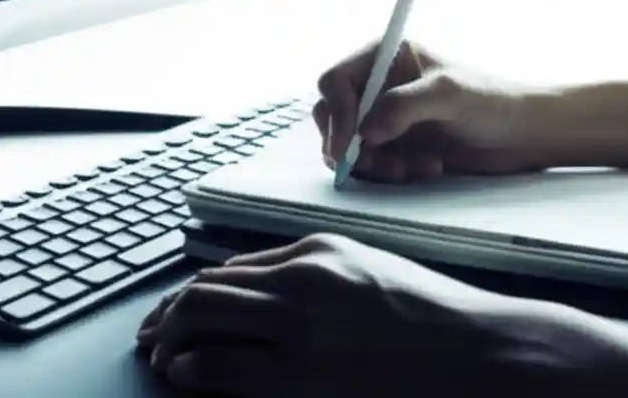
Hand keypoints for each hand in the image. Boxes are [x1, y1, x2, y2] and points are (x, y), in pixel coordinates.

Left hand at [135, 234, 627, 397]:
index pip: (230, 270)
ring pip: (204, 321)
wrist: (478, 355)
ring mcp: (301, 328)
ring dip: (169, 339)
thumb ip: (312, 272)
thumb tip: (252, 286)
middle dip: (167, 315)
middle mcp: (301, 280)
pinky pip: (224, 368)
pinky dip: (191, 369)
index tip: (174, 313)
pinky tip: (181, 376)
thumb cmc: (429, 316)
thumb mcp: (367, 269)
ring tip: (157, 357)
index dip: (191, 295)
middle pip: (206, 291)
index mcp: (316, 251)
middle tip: (149, 337)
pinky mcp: (303, 377)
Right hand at [314, 40, 532, 181]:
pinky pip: (369, 165)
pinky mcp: (393, 146)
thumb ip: (404, 106)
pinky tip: (428, 168)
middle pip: (332, 116)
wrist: (522, 135)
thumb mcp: (449, 95)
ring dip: (374, 164)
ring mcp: (382, 117)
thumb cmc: (492, 102)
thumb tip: (364, 132)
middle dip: (351, 146)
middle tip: (380, 166)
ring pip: (348, 146)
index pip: (336, 82)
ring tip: (414, 169)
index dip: (338, 114)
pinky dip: (390, 173)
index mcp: (385, 56)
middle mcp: (377, 84)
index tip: (351, 147)